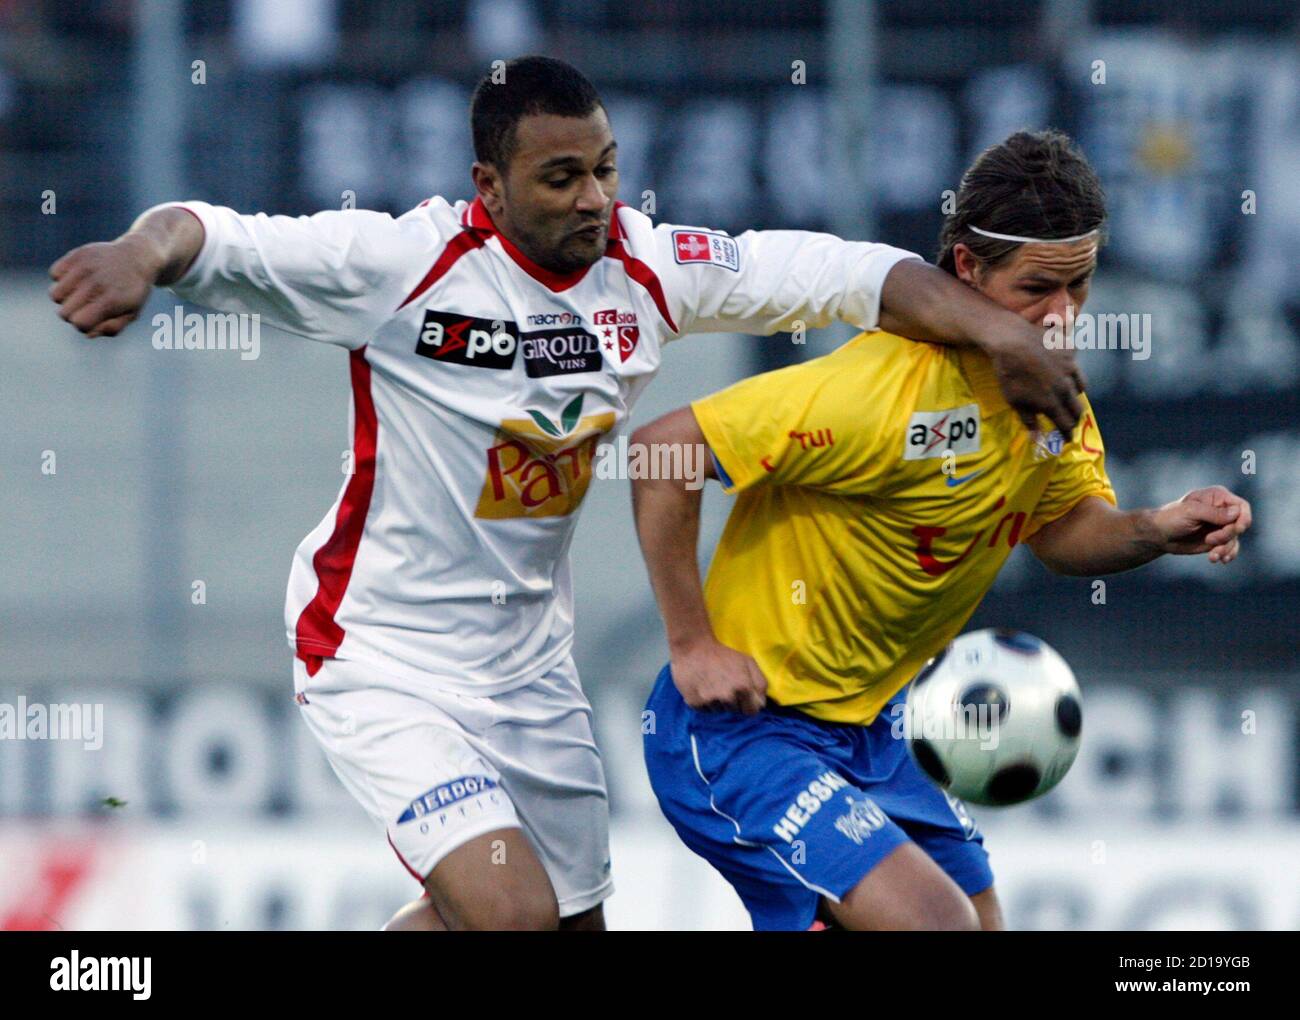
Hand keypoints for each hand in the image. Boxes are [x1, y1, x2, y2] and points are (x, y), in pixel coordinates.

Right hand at [49, 234, 161, 337]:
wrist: (137, 257)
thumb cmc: (132, 291)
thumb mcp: (131, 313)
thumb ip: (111, 328)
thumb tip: (87, 333)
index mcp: (111, 301)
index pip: (79, 323)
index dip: (84, 326)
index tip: (93, 318)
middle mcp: (96, 284)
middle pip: (64, 313)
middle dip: (74, 314)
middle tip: (87, 306)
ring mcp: (84, 267)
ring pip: (55, 294)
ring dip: (65, 297)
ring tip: (80, 292)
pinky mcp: (77, 255)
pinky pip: (54, 274)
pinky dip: (62, 278)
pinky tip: (78, 277)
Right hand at [670, 637, 766, 714]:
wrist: (692, 648)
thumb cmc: (723, 654)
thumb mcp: (748, 661)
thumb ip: (760, 683)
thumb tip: (761, 703)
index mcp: (743, 687)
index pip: (751, 711)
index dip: (748, 703)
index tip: (742, 695)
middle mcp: (727, 697)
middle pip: (735, 711)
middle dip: (733, 701)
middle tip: (724, 684)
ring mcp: (710, 701)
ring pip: (720, 711)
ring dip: (718, 702)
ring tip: (712, 684)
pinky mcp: (695, 703)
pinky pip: (705, 710)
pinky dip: (705, 702)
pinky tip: (702, 687)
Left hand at [979, 316, 1085, 435]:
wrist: (1013, 342)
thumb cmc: (1010, 375)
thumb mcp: (1015, 401)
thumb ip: (1029, 421)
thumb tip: (1037, 440)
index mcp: (1052, 403)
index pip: (1066, 424)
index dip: (1067, 435)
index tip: (1066, 439)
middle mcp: (1066, 388)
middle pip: (1078, 409)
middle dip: (1074, 419)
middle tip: (1069, 421)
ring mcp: (1071, 369)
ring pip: (1081, 388)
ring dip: (1075, 397)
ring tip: (1068, 398)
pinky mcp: (1071, 354)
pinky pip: (1076, 367)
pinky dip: (1072, 374)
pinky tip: (1065, 373)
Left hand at [1152, 485, 1251, 563]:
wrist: (1159, 535)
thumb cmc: (1171, 518)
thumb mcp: (1191, 512)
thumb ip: (1214, 513)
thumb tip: (1236, 513)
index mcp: (1217, 497)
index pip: (1241, 506)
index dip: (1242, 519)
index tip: (1235, 529)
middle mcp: (1222, 510)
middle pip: (1240, 524)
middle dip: (1227, 535)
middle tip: (1210, 540)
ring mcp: (1220, 526)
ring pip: (1235, 538)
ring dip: (1226, 548)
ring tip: (1213, 556)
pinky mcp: (1217, 539)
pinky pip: (1231, 547)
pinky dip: (1227, 554)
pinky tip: (1219, 559)